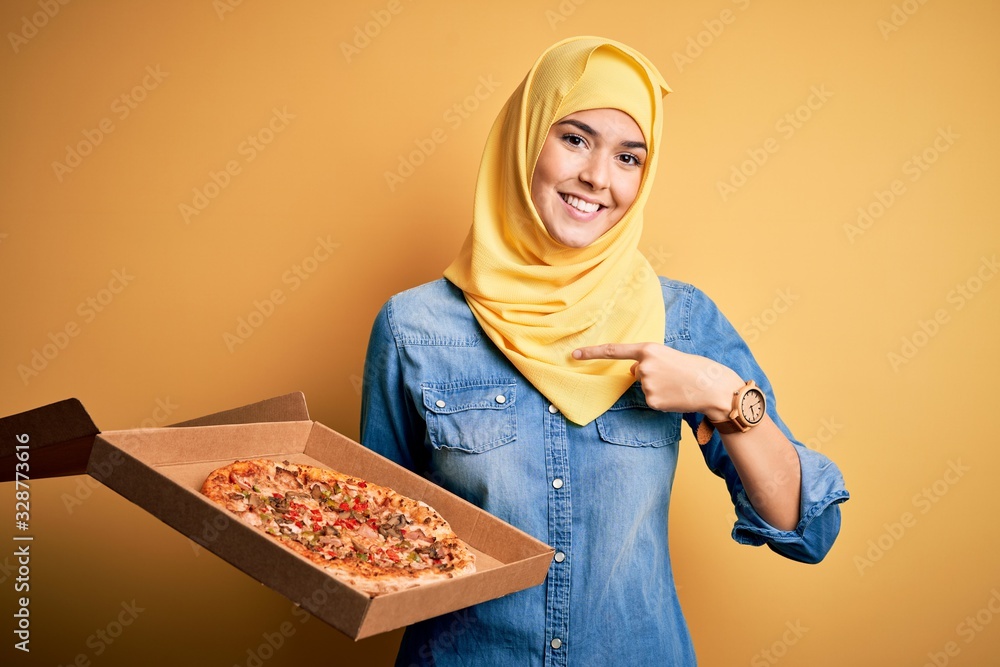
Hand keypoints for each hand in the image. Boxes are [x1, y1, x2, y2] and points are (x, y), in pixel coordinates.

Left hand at [572, 342, 742, 418]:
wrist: (713, 387)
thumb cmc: (695, 368)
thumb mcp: (669, 356)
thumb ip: (648, 360)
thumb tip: (632, 371)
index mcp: (649, 349)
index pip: (613, 350)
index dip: (591, 352)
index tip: (574, 354)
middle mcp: (644, 367)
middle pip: (635, 372)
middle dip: (649, 374)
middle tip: (673, 374)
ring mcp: (647, 385)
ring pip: (644, 387)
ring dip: (658, 386)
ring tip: (678, 384)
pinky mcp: (652, 401)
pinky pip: (651, 400)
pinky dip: (662, 399)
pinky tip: (676, 395)